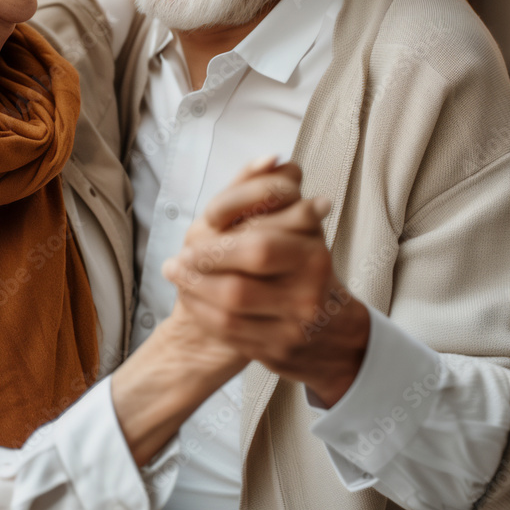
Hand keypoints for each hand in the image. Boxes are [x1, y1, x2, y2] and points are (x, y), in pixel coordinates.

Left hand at [164, 161, 369, 407]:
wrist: (334, 337)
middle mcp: (308, 291)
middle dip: (204, 263)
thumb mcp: (300, 231)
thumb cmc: (306, 272)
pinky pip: (228, 330)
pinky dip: (201, 311)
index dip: (220, 240)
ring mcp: (293, 325)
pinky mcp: (276, 351)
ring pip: (230, 306)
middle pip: (240, 280)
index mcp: (313, 253)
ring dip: (193, 287)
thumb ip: (275, 195)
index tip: (200, 225)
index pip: (259, 242)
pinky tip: (190, 297)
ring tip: (175, 273)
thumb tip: (268, 159)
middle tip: (179, 257)